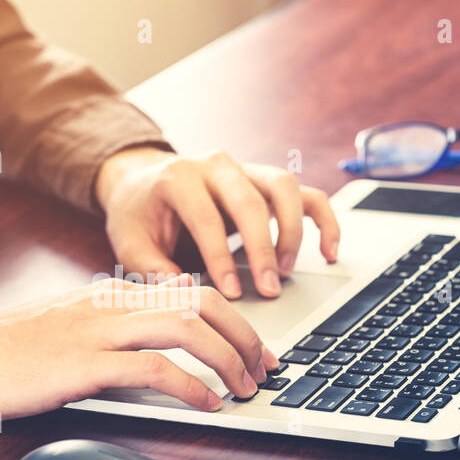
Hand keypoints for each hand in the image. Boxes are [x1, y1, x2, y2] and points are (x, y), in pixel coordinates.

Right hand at [0, 276, 280, 424]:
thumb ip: (109, 334)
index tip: (253, 346)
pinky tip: (208, 404)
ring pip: (187, 328)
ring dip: (229, 359)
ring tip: (245, 388)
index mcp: (109, 294)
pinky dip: (192, 385)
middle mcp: (110, 304)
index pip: (190, 290)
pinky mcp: (84, 364)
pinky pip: (154, 368)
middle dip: (245, 335)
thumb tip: (152, 352)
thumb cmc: (4, 354)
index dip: (233, 318)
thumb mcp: (66, 332)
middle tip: (266, 368)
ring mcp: (98, 331)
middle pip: (202, 302)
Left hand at [94, 146, 340, 299]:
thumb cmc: (138, 217)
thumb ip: (153, 270)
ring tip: (287, 271)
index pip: (207, 217)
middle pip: (250, 201)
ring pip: (284, 187)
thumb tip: (187, 290)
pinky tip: (329, 251)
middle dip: (262, 249)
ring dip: (292, 231)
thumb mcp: (131, 244)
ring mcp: (245, 169)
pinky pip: (305, 193)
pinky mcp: (265, 181)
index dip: (221, 257)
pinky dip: (323, 220)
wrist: (142, 184)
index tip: (231, 293)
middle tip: (267, 289)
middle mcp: (216, 166)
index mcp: (178, 177)